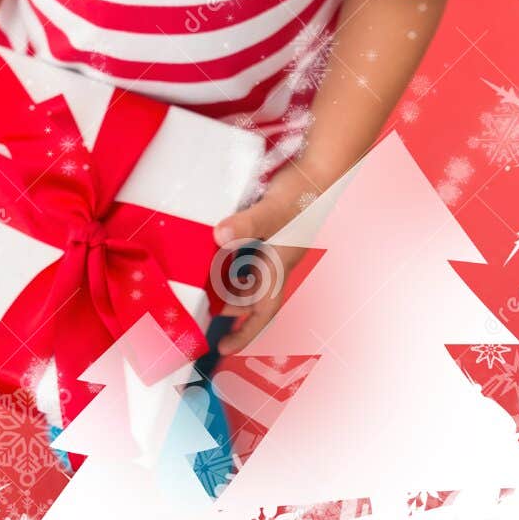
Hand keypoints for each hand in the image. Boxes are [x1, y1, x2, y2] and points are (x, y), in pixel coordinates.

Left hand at [210, 168, 312, 355]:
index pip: (262, 312)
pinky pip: (245, 252)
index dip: (244, 334)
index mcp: (279, 267)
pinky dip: (228, 255)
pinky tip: (214, 247)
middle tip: (198, 311)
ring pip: (245, 274)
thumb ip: (248, 223)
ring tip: (198, 283)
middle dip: (226, 308)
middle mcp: (275, 262)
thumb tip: (219, 236)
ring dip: (223, 281)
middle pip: (249, 297)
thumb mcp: (273, 210)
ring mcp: (272, 246)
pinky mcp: (267, 230)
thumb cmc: (303, 193)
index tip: (223, 351)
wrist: (320, 168)